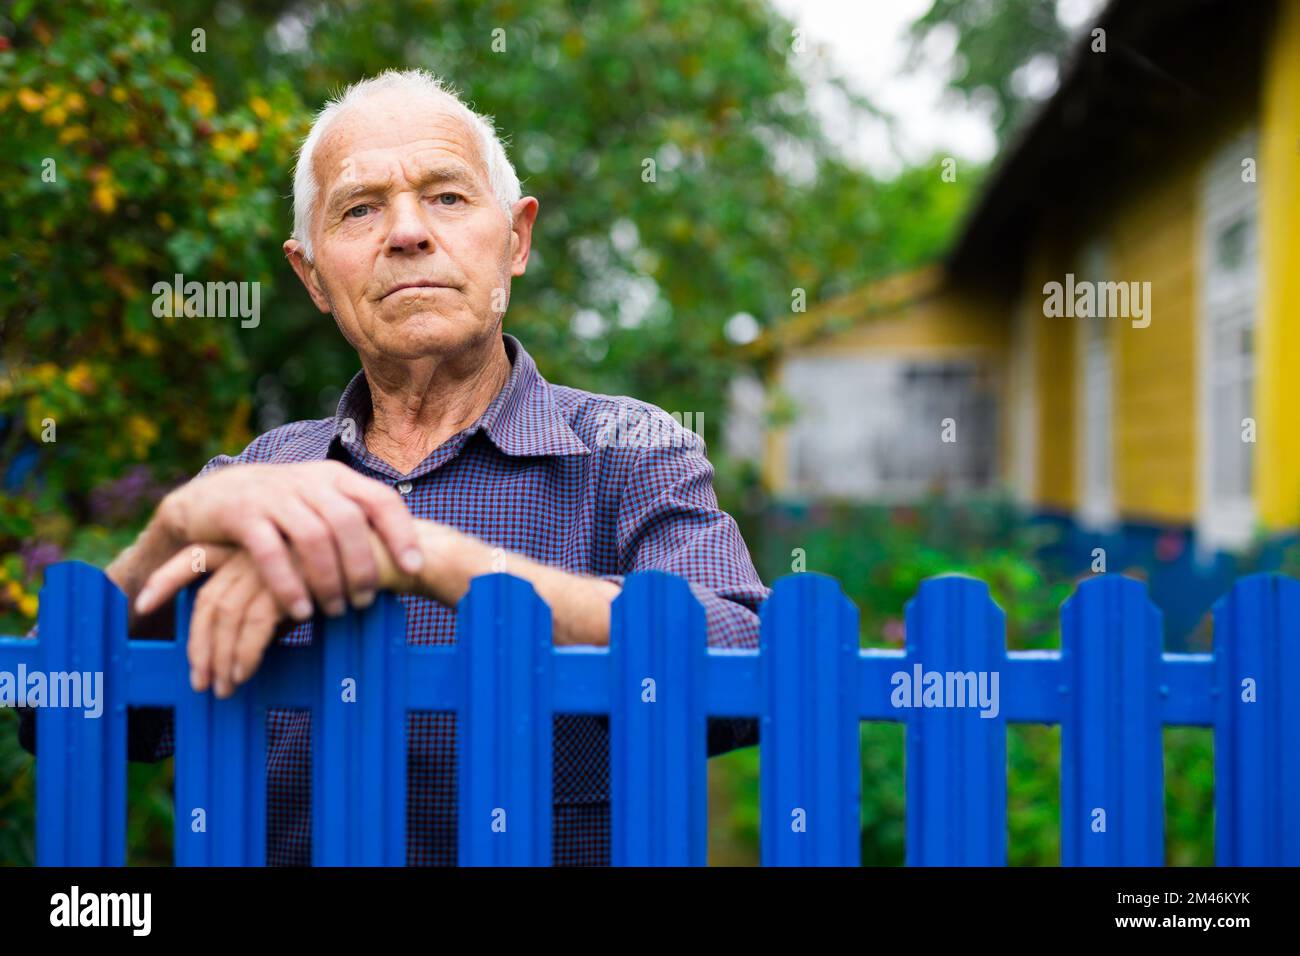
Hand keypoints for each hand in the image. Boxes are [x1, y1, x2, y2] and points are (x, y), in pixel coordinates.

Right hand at [136, 461, 423, 622]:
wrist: (210, 496)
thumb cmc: (280, 510)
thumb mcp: (320, 503)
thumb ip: (356, 520)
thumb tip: (409, 557)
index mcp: (336, 477)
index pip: (380, 499)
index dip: (401, 533)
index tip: (413, 569)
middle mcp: (309, 480)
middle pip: (348, 521)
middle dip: (362, 565)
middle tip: (366, 601)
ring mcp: (274, 494)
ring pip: (313, 537)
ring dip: (328, 579)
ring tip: (336, 611)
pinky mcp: (242, 514)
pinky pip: (271, 552)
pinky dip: (289, 584)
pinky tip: (301, 611)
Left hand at [185, 528, 426, 697]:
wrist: (412, 554)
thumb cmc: (370, 571)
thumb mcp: (315, 582)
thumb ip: (282, 592)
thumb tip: (252, 632)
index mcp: (265, 537)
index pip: (202, 558)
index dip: (170, 582)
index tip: (143, 607)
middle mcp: (265, 542)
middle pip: (211, 595)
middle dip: (197, 642)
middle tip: (197, 680)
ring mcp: (279, 555)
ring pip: (226, 610)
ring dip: (219, 656)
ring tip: (221, 687)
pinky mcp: (295, 574)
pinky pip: (253, 621)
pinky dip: (244, 653)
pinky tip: (244, 674)